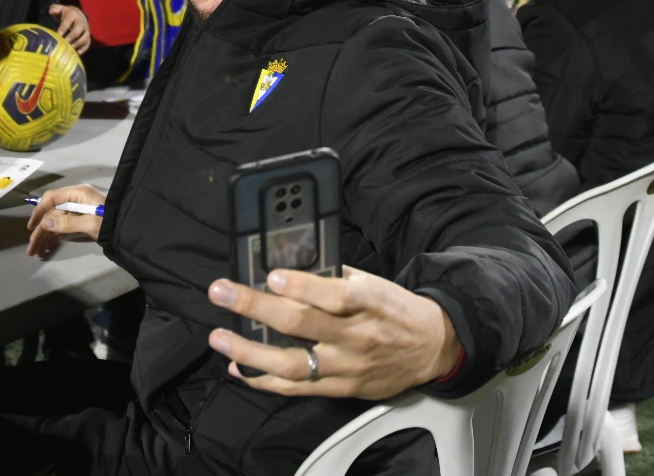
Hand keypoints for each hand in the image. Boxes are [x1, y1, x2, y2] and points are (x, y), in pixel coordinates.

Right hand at [26, 183, 106, 257]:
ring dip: (45, 237)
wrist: (127, 229)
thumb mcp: (90, 223)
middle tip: (31, 248)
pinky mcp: (79, 222)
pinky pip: (63, 229)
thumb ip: (67, 223)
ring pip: (55, 223)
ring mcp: (77, 211)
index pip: (52, 198)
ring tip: (36, 252)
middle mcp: (75, 200)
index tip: (31, 226)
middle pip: (52, 214)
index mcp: (77, 194)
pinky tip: (46, 248)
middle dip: (40, 231)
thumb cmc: (111, 222)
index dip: (39, 211)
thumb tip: (45, 224)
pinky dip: (54, 238)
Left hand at [50, 4, 90, 52]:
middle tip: (66, 41)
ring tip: (71, 48)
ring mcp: (86, 29)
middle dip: (73, 35)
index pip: (68, 20)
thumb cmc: (65, 13)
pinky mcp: (88, 35)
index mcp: (73, 14)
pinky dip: (84, 48)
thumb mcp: (60, 9)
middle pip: (79, 28)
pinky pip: (88, 42)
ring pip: (85, 36)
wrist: (78, 14)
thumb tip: (52, 11)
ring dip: (79, 42)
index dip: (64, 27)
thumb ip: (55, 8)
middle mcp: (81, 21)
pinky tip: (78, 53)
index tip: (58, 34)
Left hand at [206, 266, 462, 400]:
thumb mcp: (374, 282)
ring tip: (220, 338)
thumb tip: (291, 265)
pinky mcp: (343, 389)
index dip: (300, 286)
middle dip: (255, 307)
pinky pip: (299, 387)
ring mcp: (349, 366)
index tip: (270, 275)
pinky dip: (266, 380)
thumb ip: (335, 276)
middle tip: (222, 293)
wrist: (433, 346)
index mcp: (369, 301)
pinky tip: (240, 368)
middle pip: (302, 324)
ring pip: (294, 363)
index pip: (332, 294)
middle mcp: (357, 335)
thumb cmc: (396, 309)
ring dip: (250, 352)